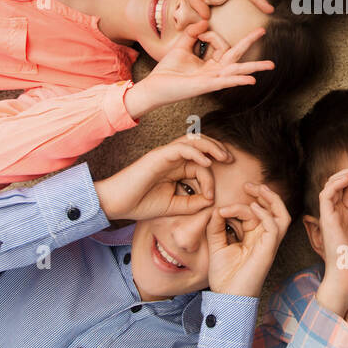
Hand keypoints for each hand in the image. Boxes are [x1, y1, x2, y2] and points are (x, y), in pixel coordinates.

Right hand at [94, 134, 231, 221]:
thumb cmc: (141, 204)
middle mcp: (172, 158)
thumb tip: (211, 200)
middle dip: (217, 149)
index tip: (211, 196)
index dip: (210, 178)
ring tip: (223, 156)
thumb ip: (192, 203)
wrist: (117, 204)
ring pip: (192, 141)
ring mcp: (165, 155)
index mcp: (175, 169)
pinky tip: (206, 163)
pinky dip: (196, 152)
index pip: (200, 165)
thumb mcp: (173, 206)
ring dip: (210, 146)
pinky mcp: (158, 155)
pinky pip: (181, 148)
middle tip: (231, 159)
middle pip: (200, 145)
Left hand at [128, 23, 273, 118]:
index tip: (198, 32)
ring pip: (237, 70)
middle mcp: (215, 71)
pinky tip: (251, 80)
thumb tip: (203, 21)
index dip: (210, 34)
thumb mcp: (181, 47)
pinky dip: (238, 80)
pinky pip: (225, 82)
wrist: (154, 86)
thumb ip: (192, 34)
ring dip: (254, 67)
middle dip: (250, 43)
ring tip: (270, 65)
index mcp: (210, 63)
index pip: (220, 43)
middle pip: (237, 55)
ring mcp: (212, 79)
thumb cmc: (168, 71)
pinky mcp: (206, 85)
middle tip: (263, 30)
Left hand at [206, 183, 292, 296]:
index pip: (254, 213)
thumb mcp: (217, 245)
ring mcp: (268, 243)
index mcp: (253, 237)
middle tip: (248, 185)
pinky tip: (252, 208)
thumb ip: (217, 227)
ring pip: (281, 215)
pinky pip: (275, 226)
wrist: (228, 297)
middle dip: (263, 194)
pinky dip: (265, 213)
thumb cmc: (225, 276)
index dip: (238, 205)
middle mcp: (264, 238)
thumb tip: (217, 209)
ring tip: (258, 189)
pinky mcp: (269, 249)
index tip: (220, 210)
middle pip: (273, 210)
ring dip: (271, 199)